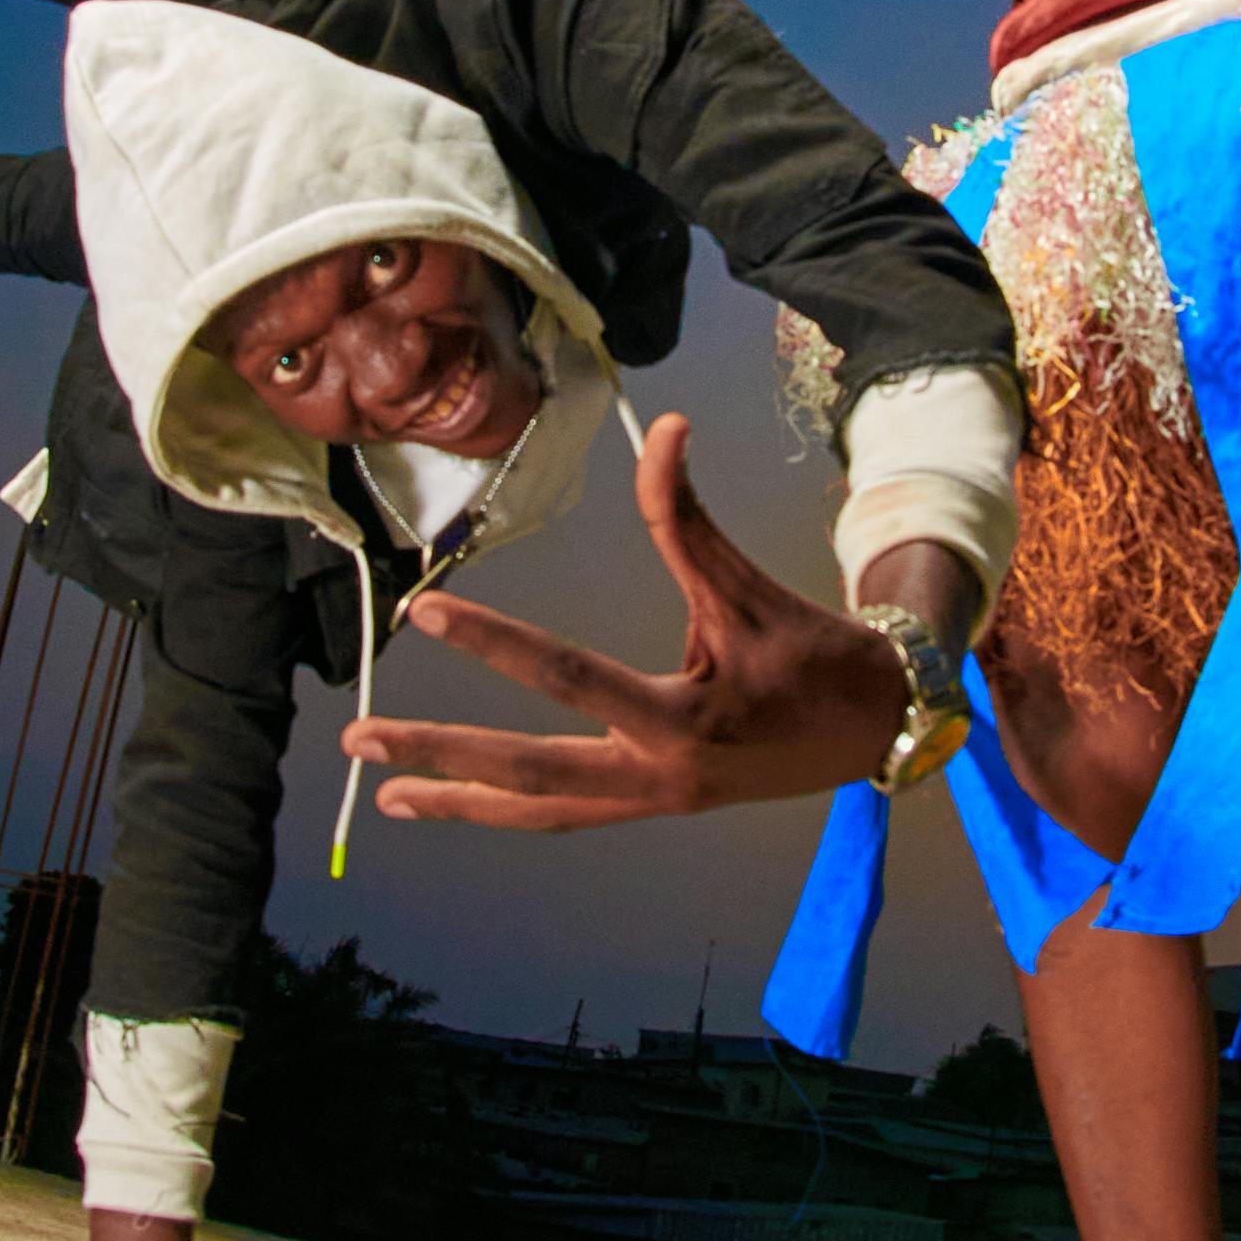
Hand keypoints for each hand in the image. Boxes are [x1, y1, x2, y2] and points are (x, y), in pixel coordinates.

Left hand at [344, 413, 909, 831]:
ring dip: (461, 802)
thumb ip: (689, 517)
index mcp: (684, 721)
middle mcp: (660, 775)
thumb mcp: (751, 584)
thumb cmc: (817, 657)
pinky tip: (459, 798)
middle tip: (361, 740)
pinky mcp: (653, 805)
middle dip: (441, 758)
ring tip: (387, 794)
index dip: (495, 644)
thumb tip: (662, 428)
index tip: (426, 615)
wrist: (878, 728)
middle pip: (529, 775)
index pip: (569, 680)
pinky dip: (507, 807)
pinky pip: (565, 813)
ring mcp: (653, 802)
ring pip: (539, 811)